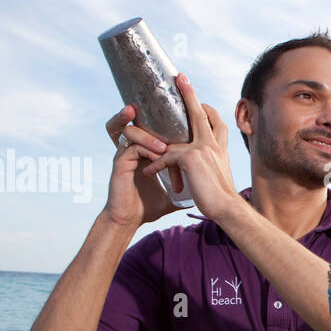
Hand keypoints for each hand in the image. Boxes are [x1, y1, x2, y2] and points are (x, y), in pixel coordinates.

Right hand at [102, 106, 180, 228]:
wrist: (130, 220)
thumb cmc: (148, 207)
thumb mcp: (173, 194)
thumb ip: (187, 185)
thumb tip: (210, 187)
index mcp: (148, 152)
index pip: (156, 129)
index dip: (169, 121)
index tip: (184, 116)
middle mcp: (136, 148)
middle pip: (141, 121)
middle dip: (155, 112)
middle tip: (170, 110)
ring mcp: (127, 153)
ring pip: (135, 131)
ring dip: (151, 136)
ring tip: (165, 146)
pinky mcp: (120, 161)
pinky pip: (132, 146)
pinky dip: (146, 147)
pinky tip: (159, 154)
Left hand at [140, 74, 238, 224]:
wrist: (227, 208)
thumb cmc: (221, 199)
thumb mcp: (218, 177)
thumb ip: (210, 166)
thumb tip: (203, 167)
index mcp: (219, 148)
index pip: (216, 123)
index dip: (209, 111)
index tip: (202, 103)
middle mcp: (213, 144)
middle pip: (200, 114)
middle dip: (190, 94)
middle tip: (181, 77)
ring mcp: (202, 148)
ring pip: (173, 138)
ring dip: (153, 137)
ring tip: (137, 128)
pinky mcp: (190, 157)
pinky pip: (166, 156)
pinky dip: (156, 164)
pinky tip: (148, 171)